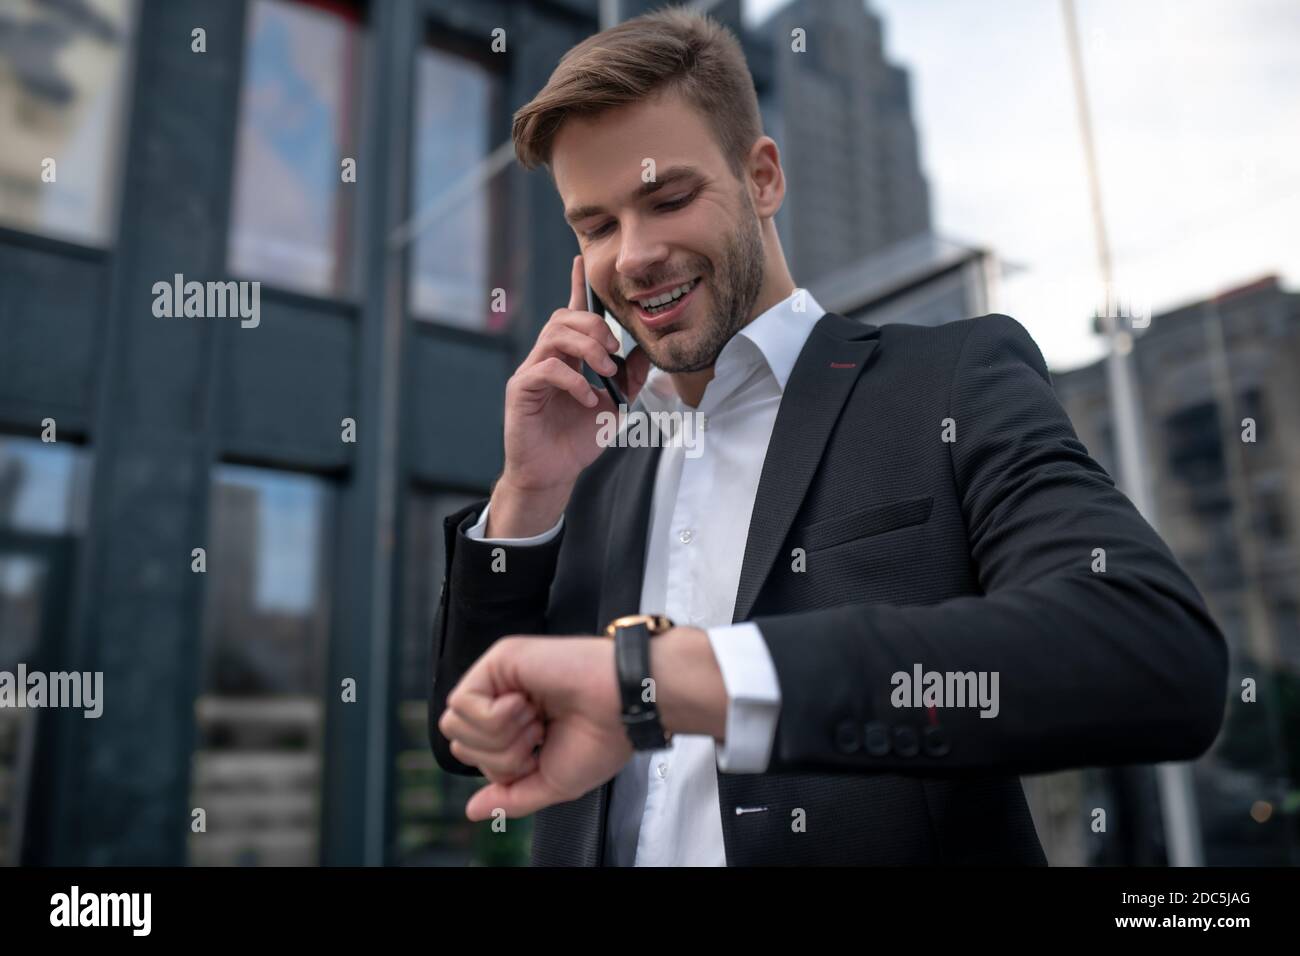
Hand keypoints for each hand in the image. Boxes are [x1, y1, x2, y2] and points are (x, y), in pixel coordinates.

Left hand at [437, 636, 632, 820]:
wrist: (623, 707)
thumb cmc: (601, 739)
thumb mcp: (552, 782)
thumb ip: (510, 797)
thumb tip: (472, 811)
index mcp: (515, 726)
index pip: (473, 756)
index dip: (501, 768)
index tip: (539, 753)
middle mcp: (502, 700)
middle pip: (458, 742)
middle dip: (499, 755)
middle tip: (538, 735)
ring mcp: (499, 678)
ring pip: (454, 724)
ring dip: (499, 735)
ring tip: (535, 720)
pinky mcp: (499, 659)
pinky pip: (462, 702)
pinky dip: (495, 716)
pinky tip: (526, 703)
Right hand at [497, 256, 650, 504]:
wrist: (554, 473)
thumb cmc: (577, 439)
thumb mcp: (615, 405)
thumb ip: (628, 377)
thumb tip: (643, 351)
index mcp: (568, 357)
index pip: (571, 314)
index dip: (576, 286)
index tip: (582, 260)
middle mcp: (546, 358)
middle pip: (564, 317)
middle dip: (594, 326)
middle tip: (613, 351)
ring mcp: (531, 372)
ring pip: (554, 335)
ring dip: (587, 348)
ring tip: (603, 372)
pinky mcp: (521, 390)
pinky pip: (547, 369)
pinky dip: (573, 379)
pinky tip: (587, 396)